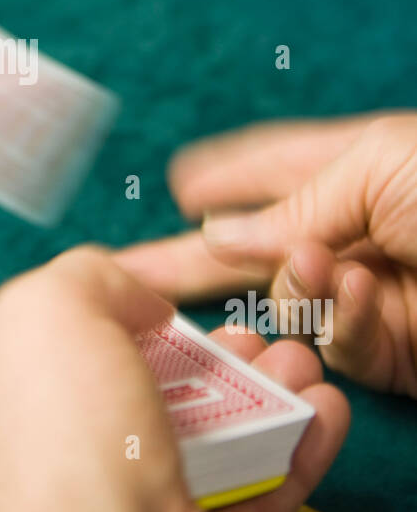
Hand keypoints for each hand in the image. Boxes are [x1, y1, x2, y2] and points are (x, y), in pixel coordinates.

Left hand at [0, 246, 348, 511]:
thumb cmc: (54, 440)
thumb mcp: (44, 309)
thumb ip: (85, 277)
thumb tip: (136, 300)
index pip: (40, 358)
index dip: (102, 322)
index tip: (158, 306)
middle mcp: (47, 472)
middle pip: (135, 396)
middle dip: (202, 359)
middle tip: (246, 336)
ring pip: (199, 443)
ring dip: (256, 398)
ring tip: (296, 365)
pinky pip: (249, 497)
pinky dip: (289, 453)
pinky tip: (318, 415)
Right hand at [117, 113, 416, 396]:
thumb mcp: (377, 163)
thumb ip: (296, 202)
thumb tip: (217, 234)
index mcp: (353, 169)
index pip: (275, 169)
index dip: (226, 176)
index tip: (177, 185)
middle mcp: (352, 231)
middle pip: (253, 249)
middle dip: (188, 260)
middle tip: (126, 273)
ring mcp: (364, 294)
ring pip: (285, 305)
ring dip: (293, 285)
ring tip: (317, 263)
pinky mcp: (385, 348)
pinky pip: (333, 345)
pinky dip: (340, 319)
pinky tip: (360, 290)